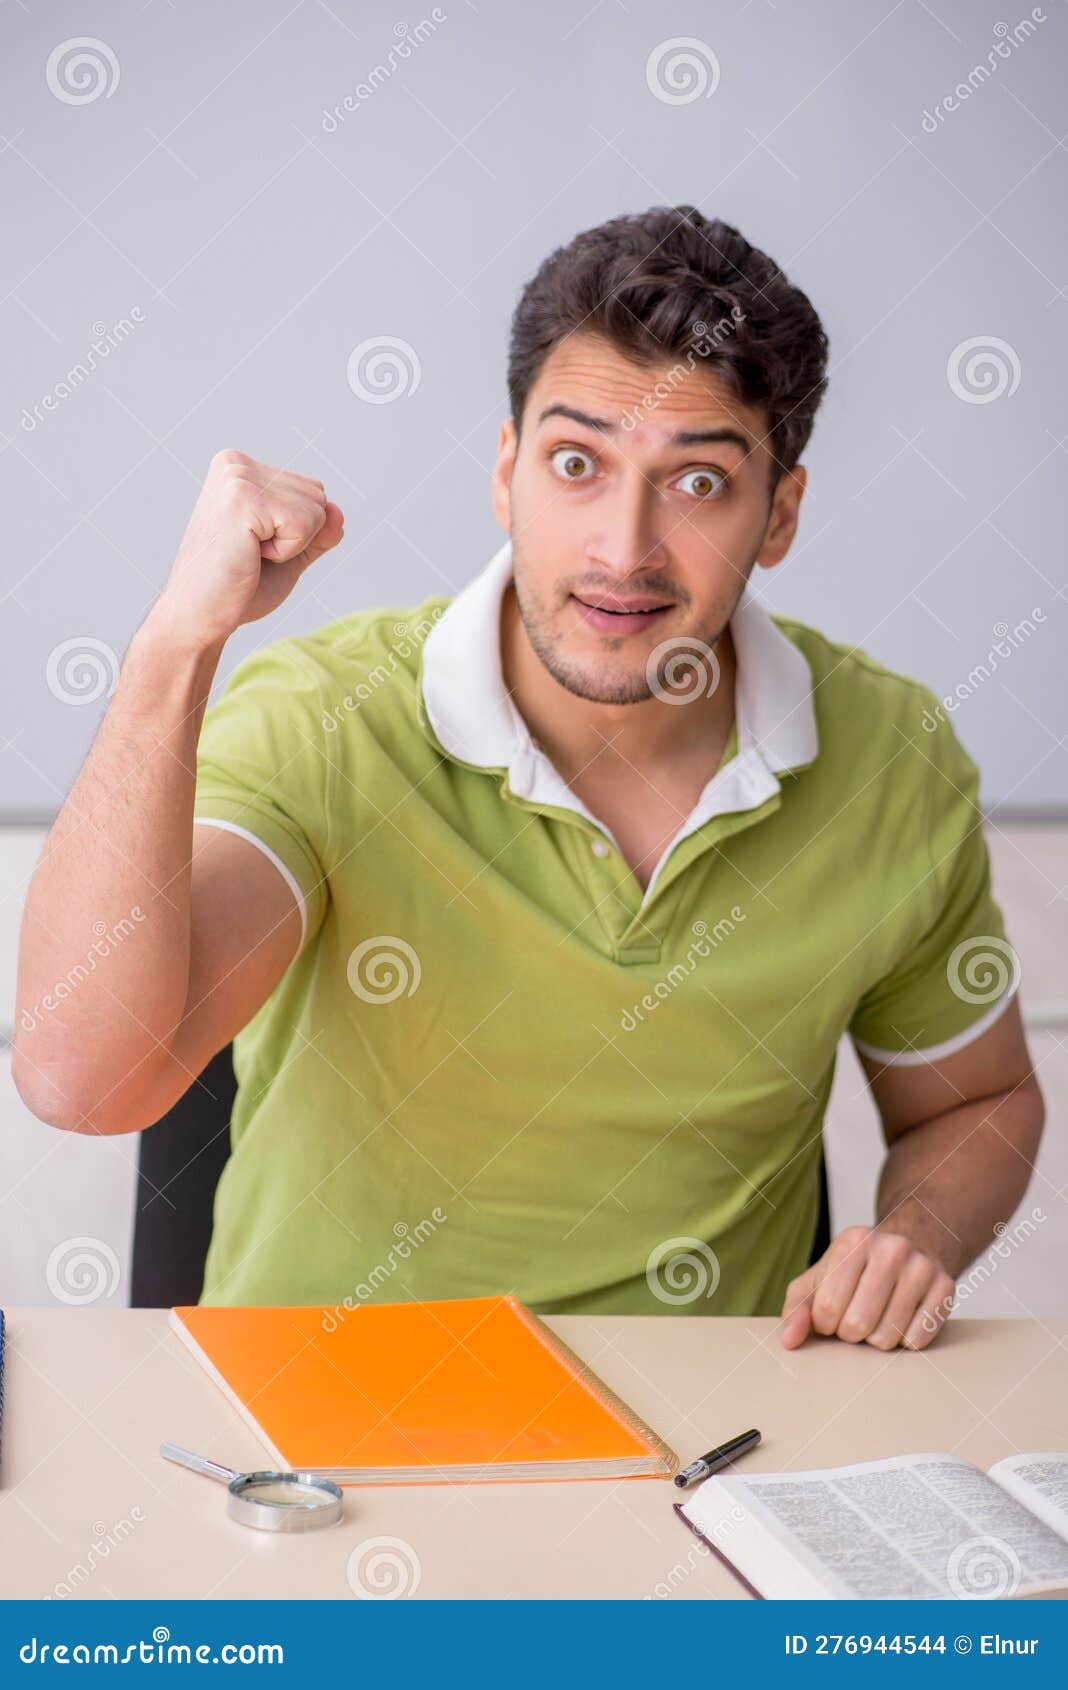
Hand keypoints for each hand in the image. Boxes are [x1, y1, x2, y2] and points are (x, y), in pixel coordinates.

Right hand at [156, 449, 344, 646]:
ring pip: (316, 511)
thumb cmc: (237, 587)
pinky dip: (286, 553)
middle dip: (298, 537)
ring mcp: (237, 478)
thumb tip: (338, 511)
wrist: (198, 616)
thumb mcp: (289, 553)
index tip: (254, 546)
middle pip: (318, 497)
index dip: (297, 532)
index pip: (312, 492)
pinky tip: (248, 555)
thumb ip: (318, 532)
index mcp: (240, 468)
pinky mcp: (243, 500)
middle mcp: (236, 464)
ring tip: (248, 554)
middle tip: (251, 553)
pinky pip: (304, 526)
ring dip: (291, 546)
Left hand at [780, 1224, 955, 1351]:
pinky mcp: (945, 1288)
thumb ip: (797, 1307)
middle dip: (850, 1333)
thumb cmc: (857, 1269)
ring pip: (887, 1338)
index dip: (825, 1324)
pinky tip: (901, 1318)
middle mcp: (891, 1248)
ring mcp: (922, 1267)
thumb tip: (788, 1340)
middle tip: (855, 1318)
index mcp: (853, 1240)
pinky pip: (916, 1341)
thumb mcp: (820, 1278)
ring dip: (876, 1340)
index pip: (827, 1307)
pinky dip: (903, 1340)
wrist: (912, 1244)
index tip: (831, 1315)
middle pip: (858, 1325)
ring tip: (877, 1317)